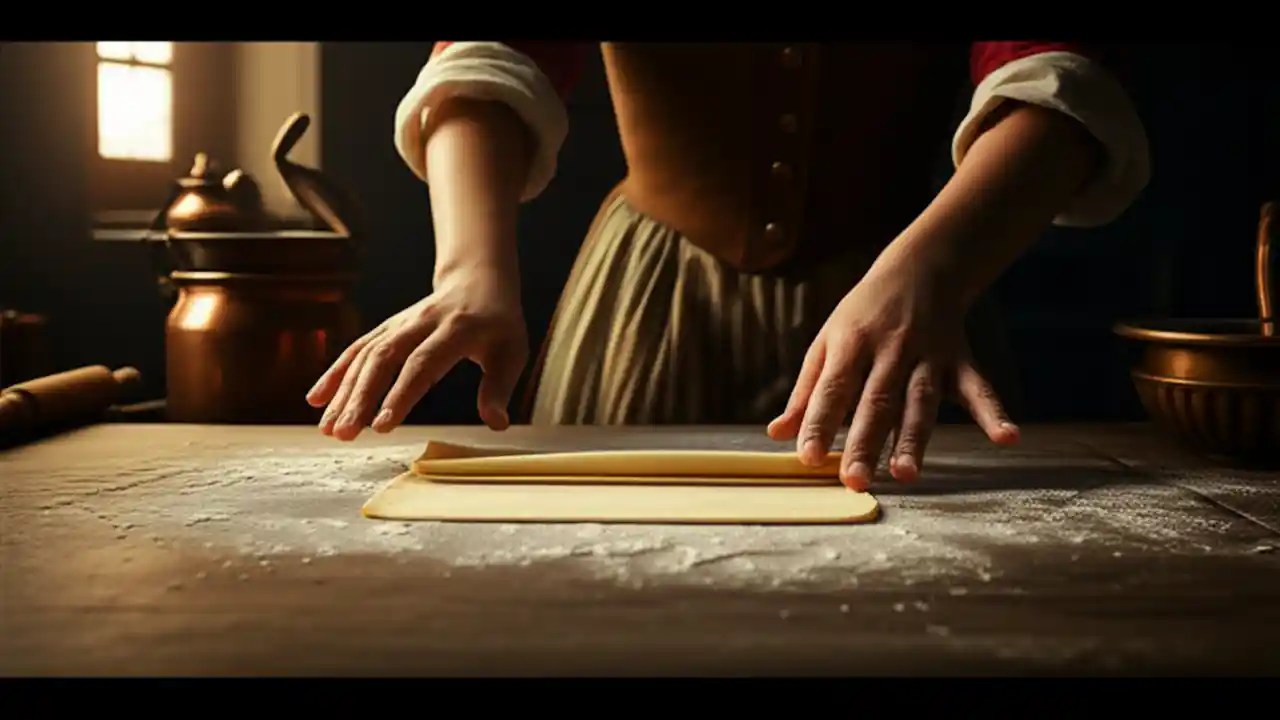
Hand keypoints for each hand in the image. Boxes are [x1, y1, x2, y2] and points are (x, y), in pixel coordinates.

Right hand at [307, 269, 527, 439]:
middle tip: (344, 434)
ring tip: (329, 429)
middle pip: (384, 359)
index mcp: (456, 330)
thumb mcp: (511, 353)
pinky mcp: (387, 328)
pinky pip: (357, 349)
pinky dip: (335, 373)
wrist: (478, 280)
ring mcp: (400, 323)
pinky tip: (317, 400)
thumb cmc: (499, 324)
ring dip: (343, 392)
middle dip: (360, 398)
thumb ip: (499, 389)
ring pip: (365, 355)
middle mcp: (421, 323)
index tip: (382, 426)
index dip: (400, 395)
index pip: (422, 364)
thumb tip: (496, 424)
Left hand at [766, 257, 1018, 489]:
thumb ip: (806, 392)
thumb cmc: (863, 316)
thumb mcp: (828, 343)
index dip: (818, 423)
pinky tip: (1006, 437)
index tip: (807, 458)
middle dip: (864, 443)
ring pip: (920, 402)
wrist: (920, 269)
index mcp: (851, 344)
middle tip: (853, 481)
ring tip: (905, 474)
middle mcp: (891, 350)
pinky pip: (978, 389)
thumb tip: (778, 434)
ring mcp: (929, 356)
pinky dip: (993, 413)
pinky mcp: (960, 361)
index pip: (833, 389)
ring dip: (913, 439)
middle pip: (876, 403)